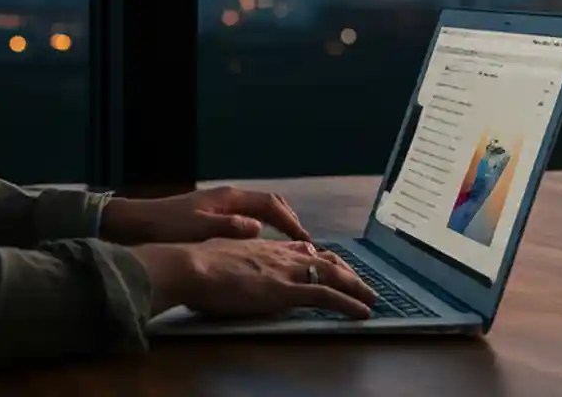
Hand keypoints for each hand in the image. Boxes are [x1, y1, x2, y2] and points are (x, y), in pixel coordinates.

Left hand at [100, 186, 311, 244]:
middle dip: (289, 219)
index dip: (290, 222)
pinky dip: (263, 224)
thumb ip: (230, 228)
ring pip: (258, 208)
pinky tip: (260, 241)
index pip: (270, 205)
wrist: (137, 223)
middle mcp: (228, 197)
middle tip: (303, 239)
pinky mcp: (212, 213)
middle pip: (269, 202)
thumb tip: (259, 229)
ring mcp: (220, 204)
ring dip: (277, 221)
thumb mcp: (199, 230)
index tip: (305, 239)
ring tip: (288, 240)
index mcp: (229, 198)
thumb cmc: (167, 227)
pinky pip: (248, 215)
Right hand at [134, 239, 376, 318]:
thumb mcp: (218, 253)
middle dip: (346, 271)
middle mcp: (280, 255)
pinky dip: (349, 303)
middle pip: (323, 259)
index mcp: (264, 248)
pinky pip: (326, 296)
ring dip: (356, 287)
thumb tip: (234, 259)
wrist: (189, 266)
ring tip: (371, 299)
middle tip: (361, 283)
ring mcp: (285, 272)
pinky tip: (362, 312)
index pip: (300, 249)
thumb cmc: (193, 265)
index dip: (319, 256)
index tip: (330, 262)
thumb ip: (234, 254)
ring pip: (332, 275)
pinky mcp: (286, 291)